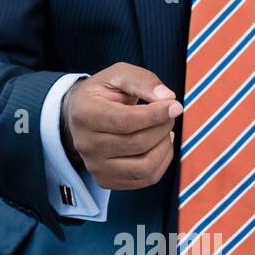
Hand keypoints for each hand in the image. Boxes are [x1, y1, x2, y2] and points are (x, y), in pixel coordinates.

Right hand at [60, 62, 183, 189]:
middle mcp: (86, 144)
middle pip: (138, 143)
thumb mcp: (118, 75)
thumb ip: (143, 81)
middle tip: (169, 114)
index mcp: (85, 114)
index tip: (175, 106)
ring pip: (144, 167)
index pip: (126, 121)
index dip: (156, 114)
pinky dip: (161, 162)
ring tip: (165, 130)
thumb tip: (168, 98)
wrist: (79, 115)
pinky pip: (145, 179)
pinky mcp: (105, 180)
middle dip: (162, 127)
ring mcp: (94, 166)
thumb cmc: (102, 93)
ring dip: (164, 147)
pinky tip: (159, 145)